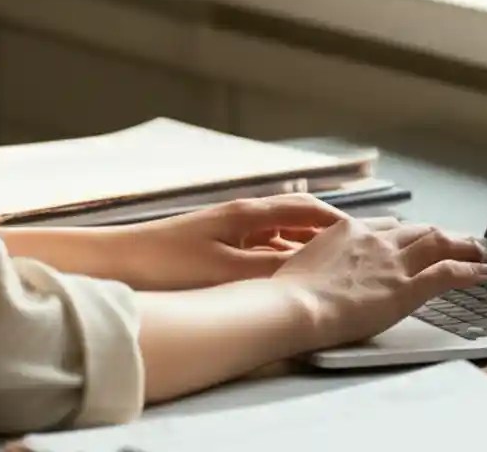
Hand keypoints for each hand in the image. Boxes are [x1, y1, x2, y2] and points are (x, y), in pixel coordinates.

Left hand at [108, 193, 349, 289]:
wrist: (119, 260)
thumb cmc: (169, 263)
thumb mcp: (228, 270)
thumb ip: (272, 267)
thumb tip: (313, 265)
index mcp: (249, 213)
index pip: (309, 210)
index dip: (340, 224)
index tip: (366, 239)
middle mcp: (243, 214)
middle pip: (298, 219)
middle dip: (329, 234)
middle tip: (358, 252)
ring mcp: (229, 228)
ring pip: (281, 234)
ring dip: (306, 247)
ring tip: (331, 267)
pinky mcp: (216, 244)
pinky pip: (262, 246)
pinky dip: (282, 257)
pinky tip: (287, 276)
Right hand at [272, 217, 486, 348]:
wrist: (296, 305)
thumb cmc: (288, 293)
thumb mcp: (300, 264)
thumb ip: (319, 261)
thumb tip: (316, 270)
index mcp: (348, 231)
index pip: (386, 226)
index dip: (406, 232)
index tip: (416, 236)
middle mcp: (376, 240)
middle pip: (418, 230)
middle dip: (440, 234)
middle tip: (457, 239)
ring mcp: (394, 262)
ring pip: (439, 244)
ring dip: (462, 245)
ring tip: (479, 250)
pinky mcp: (407, 287)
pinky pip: (447, 272)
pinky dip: (469, 269)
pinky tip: (482, 272)